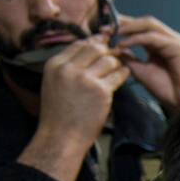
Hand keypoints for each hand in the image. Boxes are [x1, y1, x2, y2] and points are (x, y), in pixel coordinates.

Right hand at [18, 34, 128, 180]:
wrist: (61, 136)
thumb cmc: (60, 113)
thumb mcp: (55, 82)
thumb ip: (68, 67)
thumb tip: (88, 50)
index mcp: (55, 64)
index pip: (79, 44)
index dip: (94, 43)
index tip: (103, 45)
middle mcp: (69, 69)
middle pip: (95, 48)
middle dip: (107, 50)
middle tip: (115, 54)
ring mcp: (85, 79)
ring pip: (108, 60)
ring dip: (116, 63)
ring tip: (118, 68)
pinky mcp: (100, 91)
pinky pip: (117, 76)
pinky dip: (123, 73)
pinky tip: (124, 74)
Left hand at [108, 14, 179, 111]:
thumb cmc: (167, 90)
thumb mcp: (140, 72)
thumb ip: (128, 58)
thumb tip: (112, 48)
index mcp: (159, 44)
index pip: (139, 28)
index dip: (121, 26)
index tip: (103, 29)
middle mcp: (167, 39)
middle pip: (143, 22)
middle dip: (123, 23)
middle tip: (104, 28)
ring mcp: (173, 41)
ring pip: (148, 25)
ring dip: (128, 27)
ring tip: (112, 33)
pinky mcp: (177, 46)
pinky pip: (152, 37)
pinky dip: (136, 39)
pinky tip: (123, 44)